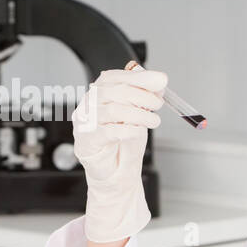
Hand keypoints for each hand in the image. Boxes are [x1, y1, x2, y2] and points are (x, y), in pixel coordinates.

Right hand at [72, 67, 166, 241]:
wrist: (114, 170)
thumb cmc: (122, 139)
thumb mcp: (137, 113)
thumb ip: (145, 97)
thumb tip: (159, 83)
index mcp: (99, 93)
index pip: (117, 77)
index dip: (140, 77)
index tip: (161, 80)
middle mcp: (89, 104)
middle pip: (116, 91)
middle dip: (143, 96)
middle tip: (158, 104)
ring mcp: (85, 123)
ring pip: (114, 111)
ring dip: (140, 115)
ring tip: (153, 121)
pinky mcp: (87, 141)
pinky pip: (110, 132)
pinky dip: (129, 131)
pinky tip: (138, 132)